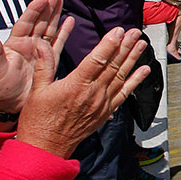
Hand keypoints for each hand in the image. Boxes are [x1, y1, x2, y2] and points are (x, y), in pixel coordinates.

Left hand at [0, 0, 71, 116]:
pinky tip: (70, 21)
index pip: (26, 22)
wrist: (6, 106)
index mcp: (15, 45)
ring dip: (56, 15)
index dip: (35, 9)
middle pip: (40, 22)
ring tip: (62, 1)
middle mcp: (27, 46)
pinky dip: (64, 32)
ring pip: (49, 29)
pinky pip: (57, 44)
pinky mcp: (48, 61)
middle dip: (48, 7)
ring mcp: (38, 53)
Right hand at [16, 27, 150, 158]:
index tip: (119, 31)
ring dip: (133, 59)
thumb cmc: (38, 121)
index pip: (97, 60)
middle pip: (113, 65)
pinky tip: (144, 70)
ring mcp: (101, 103)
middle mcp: (92, 94)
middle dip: (125, 46)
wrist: (46, 147)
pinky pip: (124, 93)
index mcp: (75, 86)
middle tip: (135, 32)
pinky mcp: (105, 111)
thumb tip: (41, 45)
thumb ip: (44, 66)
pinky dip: (135, 81)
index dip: (109, 44)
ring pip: (121, 77)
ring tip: (142, 44)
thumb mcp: (36, 91)